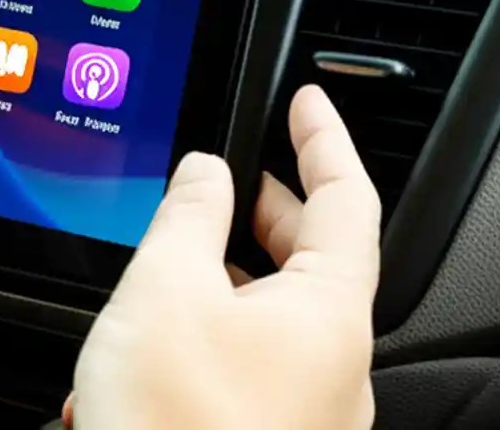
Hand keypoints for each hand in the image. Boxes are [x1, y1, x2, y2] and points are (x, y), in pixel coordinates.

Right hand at [69, 86, 380, 429]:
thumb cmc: (174, 426)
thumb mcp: (165, 288)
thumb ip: (189, 214)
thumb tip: (203, 172)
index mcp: (329, 313)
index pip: (347, 196)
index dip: (322, 138)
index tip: (307, 101)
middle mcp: (333, 364)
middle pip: (310, 259)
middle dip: (260, 212)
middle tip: (225, 178)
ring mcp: (306, 407)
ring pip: (270, 315)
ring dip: (219, 280)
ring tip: (165, 268)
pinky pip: (250, 364)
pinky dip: (208, 335)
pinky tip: (153, 344)